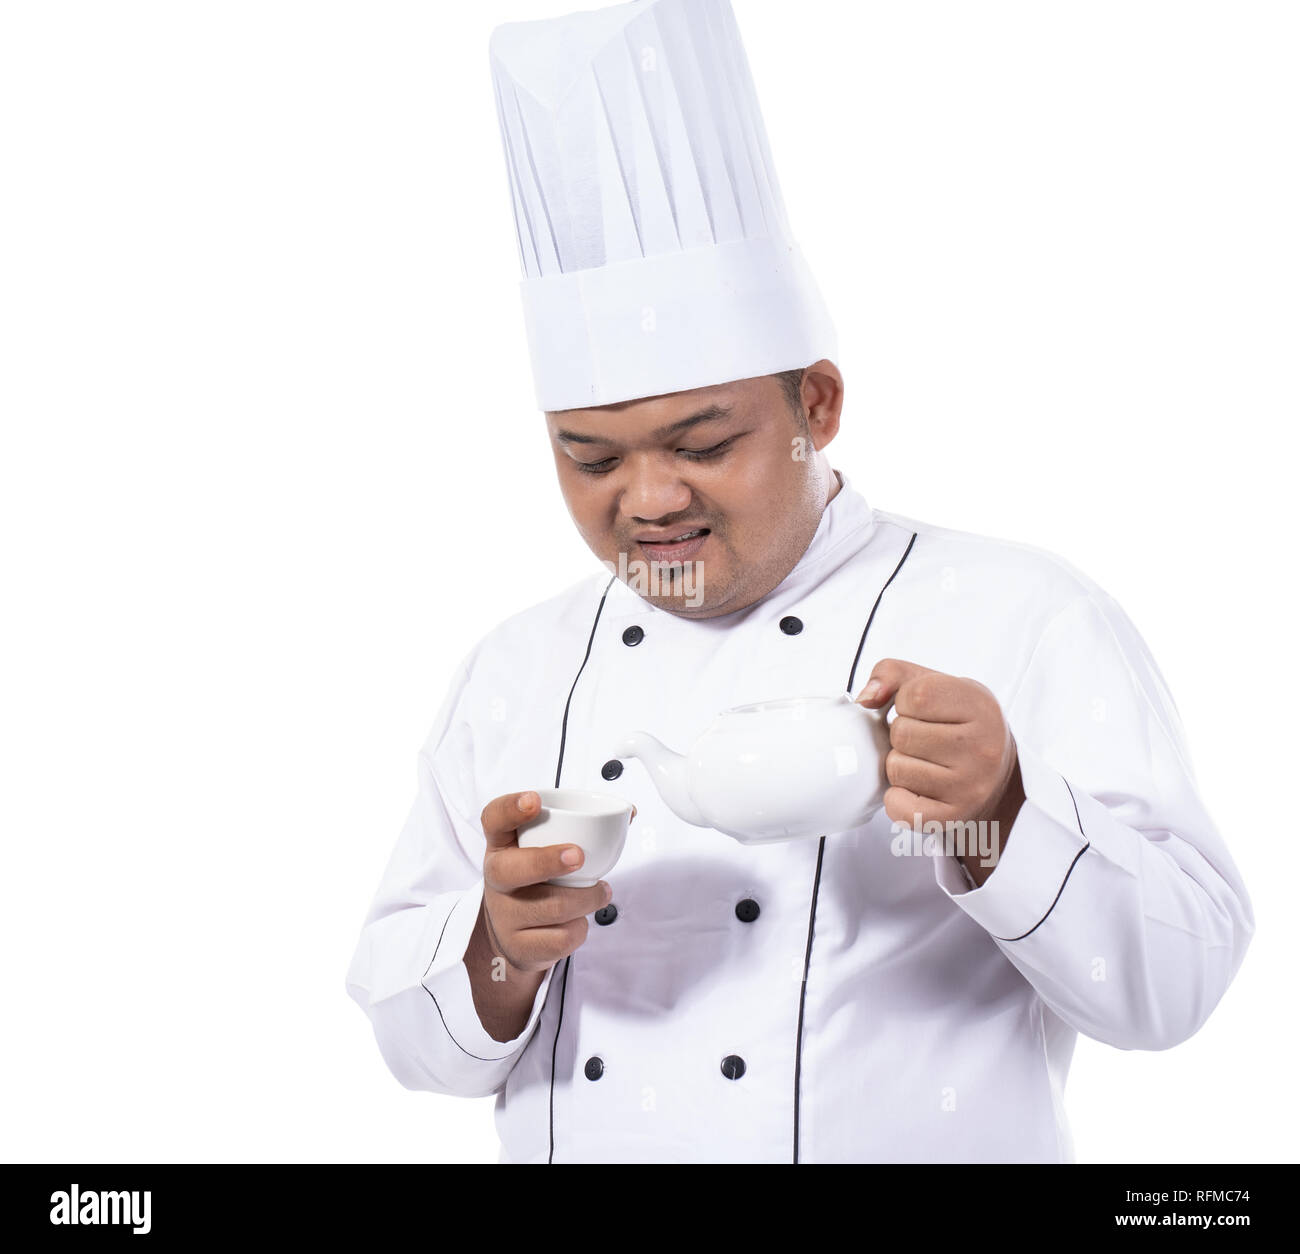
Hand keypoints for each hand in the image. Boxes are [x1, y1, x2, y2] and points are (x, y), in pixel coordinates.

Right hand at [477, 791, 617, 974]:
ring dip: (586, 899)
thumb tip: (628, 813)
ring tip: (600, 892)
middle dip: (547, 861)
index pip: (494, 819)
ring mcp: (504, 915)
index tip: (534, 801)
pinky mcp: (518, 946)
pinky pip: (560, 939)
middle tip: (579, 856)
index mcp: (502, 845)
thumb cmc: (538, 883)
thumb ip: (578, 829)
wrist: (515, 937)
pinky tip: (578, 920)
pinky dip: (579, 929)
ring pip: (551, 907)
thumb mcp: (544, 852)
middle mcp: (497, 879)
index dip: (511, 808)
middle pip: (511, 870)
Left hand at [856, 660, 1023, 881]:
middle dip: (902, 734)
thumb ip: (893, 673)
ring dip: (900, 764)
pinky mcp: (952, 818)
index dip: (905, 701)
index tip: (922, 709)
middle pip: (901, 734)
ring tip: (926, 762)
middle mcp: (982, 748)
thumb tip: (866, 698)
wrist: (995, 777)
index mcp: (980, 707)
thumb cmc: (957, 724)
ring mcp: (969, 787)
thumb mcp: (935, 684)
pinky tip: (919, 787)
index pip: (915, 695)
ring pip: (896, 768)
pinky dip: (897, 797)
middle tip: (925, 739)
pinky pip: (896, 805)